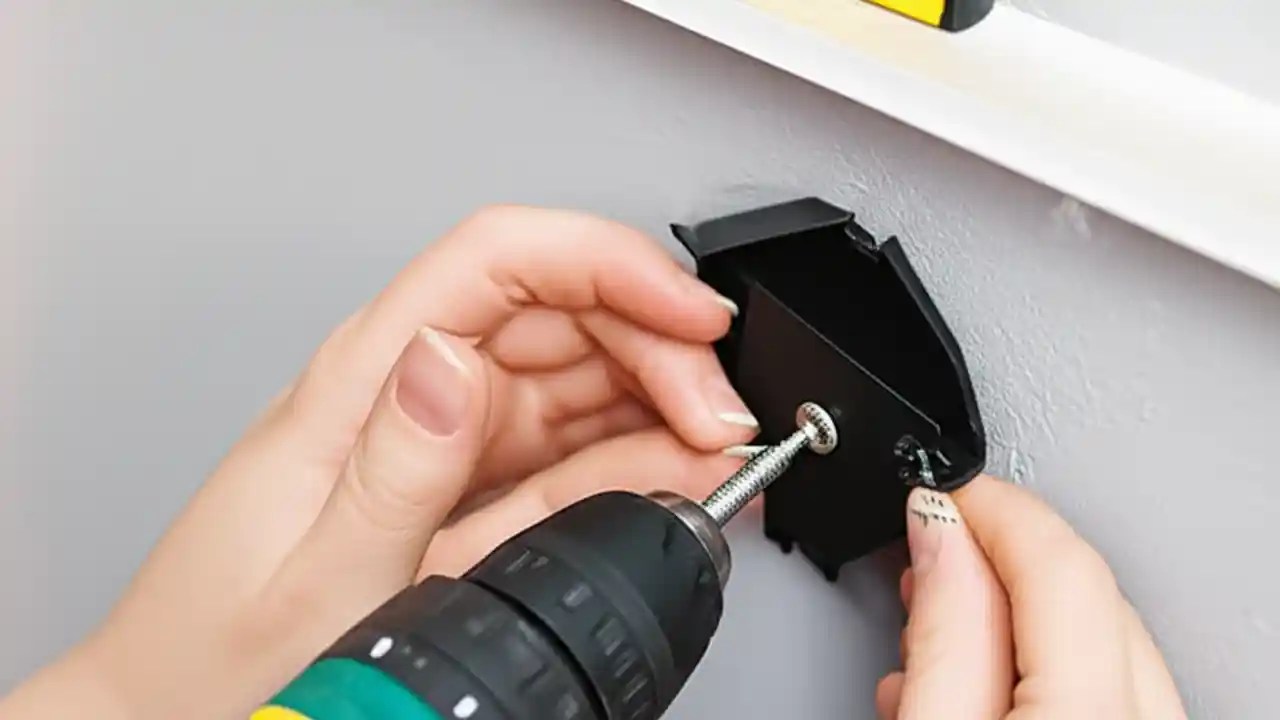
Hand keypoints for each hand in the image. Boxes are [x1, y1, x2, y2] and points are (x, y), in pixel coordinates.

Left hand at [0, 206, 756, 718]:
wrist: (183, 709)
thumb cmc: (220, 650)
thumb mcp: (313, 576)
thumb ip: (393, 466)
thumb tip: (457, 360)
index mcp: (365, 383)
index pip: (498, 262)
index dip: (608, 262)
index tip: (690, 312)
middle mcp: (413, 392)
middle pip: (561, 311)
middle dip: (660, 344)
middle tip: (721, 416)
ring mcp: (451, 437)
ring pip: (581, 376)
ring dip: (663, 400)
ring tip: (718, 451)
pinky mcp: (474, 485)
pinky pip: (574, 450)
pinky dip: (641, 455)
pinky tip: (678, 471)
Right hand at [877, 477, 1185, 718]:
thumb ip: (941, 633)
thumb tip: (938, 528)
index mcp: (1089, 713)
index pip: (1057, 561)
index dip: (990, 506)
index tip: (939, 489)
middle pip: (1086, 591)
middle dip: (998, 556)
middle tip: (926, 550)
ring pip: (1104, 635)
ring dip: (1020, 611)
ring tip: (940, 628)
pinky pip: (1114, 687)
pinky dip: (1049, 665)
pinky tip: (983, 683)